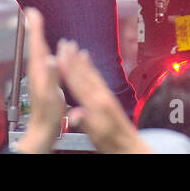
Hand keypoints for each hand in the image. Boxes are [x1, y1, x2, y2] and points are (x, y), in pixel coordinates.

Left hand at [15, 8, 65, 153]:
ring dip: (38, 37)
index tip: (32, 12)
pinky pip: (43, 59)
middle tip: (33, 12)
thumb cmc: (48, 114)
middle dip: (35, 28)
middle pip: (35, 45)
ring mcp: (39, 76)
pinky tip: (49, 50)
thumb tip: (51, 57)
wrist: (43, 129)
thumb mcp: (52, 95)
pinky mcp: (43, 81)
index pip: (37, 44)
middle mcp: (37, 71)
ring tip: (38, 25)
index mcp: (39, 71)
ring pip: (38, 51)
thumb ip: (52, 76)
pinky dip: (44, 49)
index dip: (35, 28)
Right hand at [55, 39, 150, 153]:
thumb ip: (85, 122)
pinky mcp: (108, 97)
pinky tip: (89, 62)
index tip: (59, 55)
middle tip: (65, 44)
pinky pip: (97, 78)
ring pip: (91, 74)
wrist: (129, 145)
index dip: (68, 69)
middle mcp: (101, 96)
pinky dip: (91, 68)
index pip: (78, 83)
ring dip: (82, 61)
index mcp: (96, 105)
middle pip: (84, 74)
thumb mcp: (96, 135)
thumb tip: (74, 114)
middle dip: (73, 59)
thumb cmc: (112, 142)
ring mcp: (106, 95)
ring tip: (75, 48)